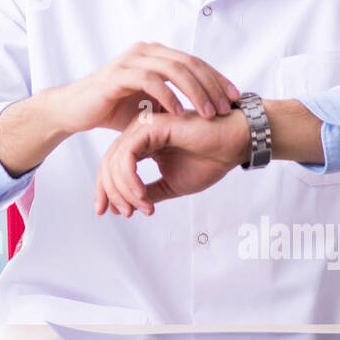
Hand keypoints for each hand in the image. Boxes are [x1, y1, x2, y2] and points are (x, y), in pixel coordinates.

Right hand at [50, 41, 240, 135]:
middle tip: (226, 108)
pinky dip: (168, 96)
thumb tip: (205, 110)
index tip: (235, 99)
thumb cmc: (113, 108)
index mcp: (155, 55)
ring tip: (208, 113)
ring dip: (195, 92)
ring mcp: (131, 60)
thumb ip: (173, 100)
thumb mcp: (150, 105)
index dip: (217, 79)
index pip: (194, 63)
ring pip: (173, 70)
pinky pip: (150, 81)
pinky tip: (179, 113)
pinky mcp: (117, 74)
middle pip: (189, 63)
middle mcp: (145, 51)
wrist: (75, 111)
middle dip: (212, 86)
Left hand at [95, 109, 250, 217]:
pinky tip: (142, 193)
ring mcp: (142, 127)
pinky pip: (128, 155)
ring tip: (142, 206)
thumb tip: (125, 208)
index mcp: (140, 144)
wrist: (234, 144)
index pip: (112, 167)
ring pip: (115, 161)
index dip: (106, 191)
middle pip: (107, 164)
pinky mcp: (151, 127)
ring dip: (124, 190)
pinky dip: (130, 178)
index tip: (108, 212)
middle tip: (124, 213)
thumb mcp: (171, 184)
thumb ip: (147, 193)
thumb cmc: (208, 159)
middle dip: (109, 192)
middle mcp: (137, 133)